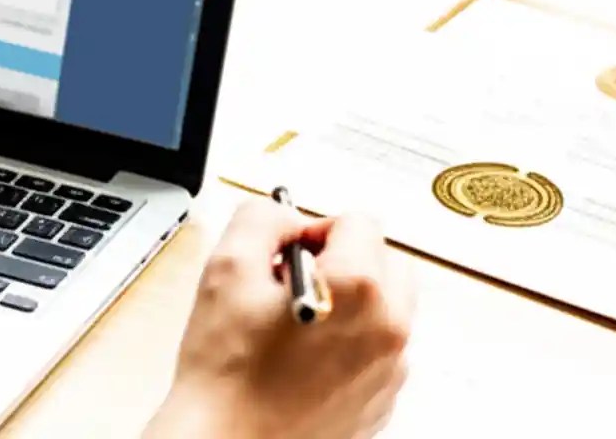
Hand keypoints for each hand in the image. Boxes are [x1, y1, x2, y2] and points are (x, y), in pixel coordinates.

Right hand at [144, 198, 414, 438]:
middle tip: (294, 281)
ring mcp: (390, 370)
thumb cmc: (226, 373)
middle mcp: (387, 328)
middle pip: (385, 260)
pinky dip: (350, 343)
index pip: (357, 221)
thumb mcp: (226, 268)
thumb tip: (283, 214)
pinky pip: (379, 351)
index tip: (287, 252)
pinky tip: (303, 359)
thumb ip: (260, 218)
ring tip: (296, 325)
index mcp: (358, 289)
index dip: (312, 228)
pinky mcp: (382, 401)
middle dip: (343, 260)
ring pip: (385, 307)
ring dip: (350, 302)